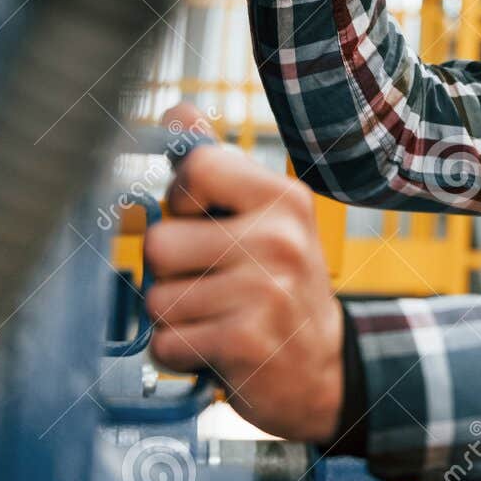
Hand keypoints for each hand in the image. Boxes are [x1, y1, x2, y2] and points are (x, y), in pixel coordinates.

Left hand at [143, 103, 343, 442]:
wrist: (323, 368)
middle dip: (170, 274)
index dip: (180, 201)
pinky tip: (217, 350)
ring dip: (175, 318)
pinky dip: (180, 354)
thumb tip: (176, 111)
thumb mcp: (265, 218)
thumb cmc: (280, 285)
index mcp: (283, 198)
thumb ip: (217, 166)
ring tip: (217, 319)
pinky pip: (165, 342)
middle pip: (159, 242)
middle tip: (212, 286)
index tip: (203, 224)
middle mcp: (280, 238)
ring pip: (157, 298)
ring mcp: (266, 291)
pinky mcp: (247, 342)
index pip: (195, 168)